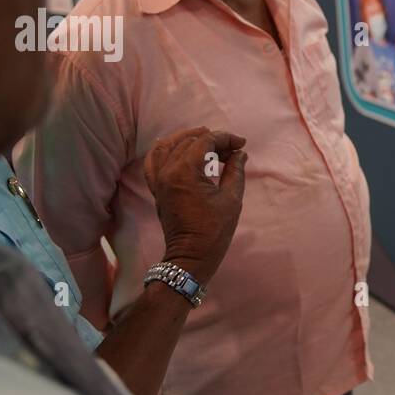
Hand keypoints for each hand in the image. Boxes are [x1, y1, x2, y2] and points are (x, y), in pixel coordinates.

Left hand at [143, 127, 247, 286]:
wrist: (191, 255)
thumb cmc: (214, 230)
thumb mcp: (231, 199)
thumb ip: (235, 171)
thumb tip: (239, 153)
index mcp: (186, 171)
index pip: (206, 141)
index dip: (226, 138)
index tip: (241, 144)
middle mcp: (167, 170)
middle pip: (189, 141)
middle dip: (212, 140)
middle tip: (231, 150)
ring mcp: (158, 179)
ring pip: (169, 145)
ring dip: (189, 139)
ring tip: (206, 141)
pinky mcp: (156, 187)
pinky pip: (153, 160)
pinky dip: (164, 150)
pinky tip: (176, 147)